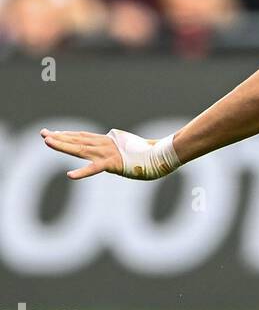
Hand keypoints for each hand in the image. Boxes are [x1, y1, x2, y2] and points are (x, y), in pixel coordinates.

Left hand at [40, 128, 178, 179]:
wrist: (163, 154)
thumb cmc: (152, 153)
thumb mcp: (132, 148)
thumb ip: (123, 147)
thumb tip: (122, 145)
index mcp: (109, 141)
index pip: (83, 136)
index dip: (67, 135)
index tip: (52, 133)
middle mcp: (105, 144)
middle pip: (78, 140)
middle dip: (59, 137)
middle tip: (43, 134)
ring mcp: (108, 153)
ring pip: (81, 149)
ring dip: (63, 146)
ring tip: (48, 142)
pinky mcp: (113, 163)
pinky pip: (95, 169)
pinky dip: (83, 172)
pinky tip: (70, 176)